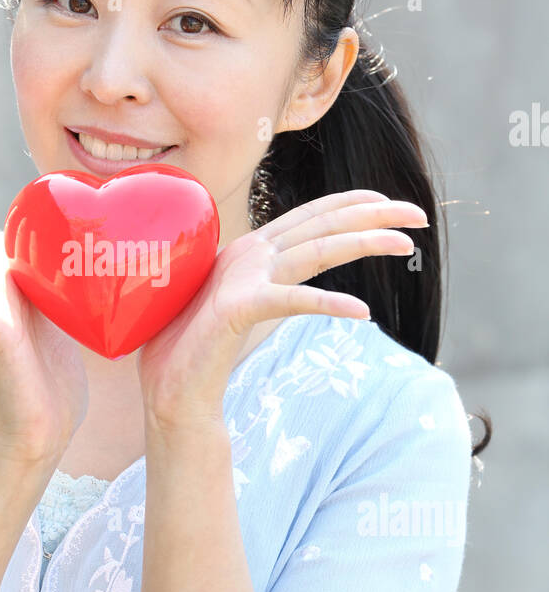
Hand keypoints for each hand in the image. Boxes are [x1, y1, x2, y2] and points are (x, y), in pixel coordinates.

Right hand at [137, 189, 428, 426]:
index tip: (390, 202)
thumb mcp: (240, 304)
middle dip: (375, 214)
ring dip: (366, 243)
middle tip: (419, 215)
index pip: (311, 214)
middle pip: (323, 223)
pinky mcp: (238, 306)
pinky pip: (293, 299)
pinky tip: (362, 312)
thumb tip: (291, 282)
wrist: (173, 389)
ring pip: (317, 250)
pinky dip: (329, 304)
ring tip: (406, 245)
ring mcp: (243, 276)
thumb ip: (265, 285)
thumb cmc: (202, 348)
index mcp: (251, 249)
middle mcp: (249, 252)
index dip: (353, 202)